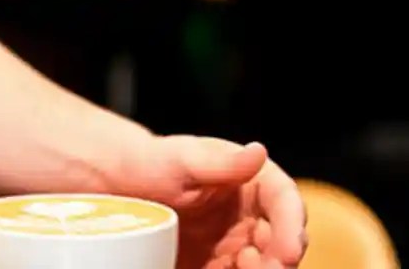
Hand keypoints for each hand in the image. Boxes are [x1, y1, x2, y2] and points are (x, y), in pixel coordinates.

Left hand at [116, 136, 307, 268]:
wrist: (116, 187)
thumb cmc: (151, 163)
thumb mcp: (181, 160)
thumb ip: (221, 163)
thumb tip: (259, 152)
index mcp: (253, 182)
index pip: (286, 202)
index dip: (292, 226)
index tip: (290, 250)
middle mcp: (252, 216)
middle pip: (282, 242)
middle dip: (280, 260)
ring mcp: (236, 244)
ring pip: (264, 265)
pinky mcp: (215, 266)